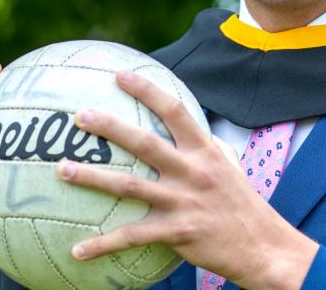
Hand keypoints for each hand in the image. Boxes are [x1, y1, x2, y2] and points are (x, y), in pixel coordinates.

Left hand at [56, 70, 317, 289]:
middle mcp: (192, 171)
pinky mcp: (176, 233)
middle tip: (79, 116)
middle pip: (144, 142)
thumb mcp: (232, 166)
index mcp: (205, 150)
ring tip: (61, 170)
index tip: (121, 75)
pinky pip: (131, 237)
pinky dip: (102, 244)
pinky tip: (76, 250)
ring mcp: (183, 202)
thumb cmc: (243, 204)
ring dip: (92, 177)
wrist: (263, 247)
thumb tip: (193, 129)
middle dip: (109, 126)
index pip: (174, 110)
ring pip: (129, 186)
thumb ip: (211, 147)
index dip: (147, 90)